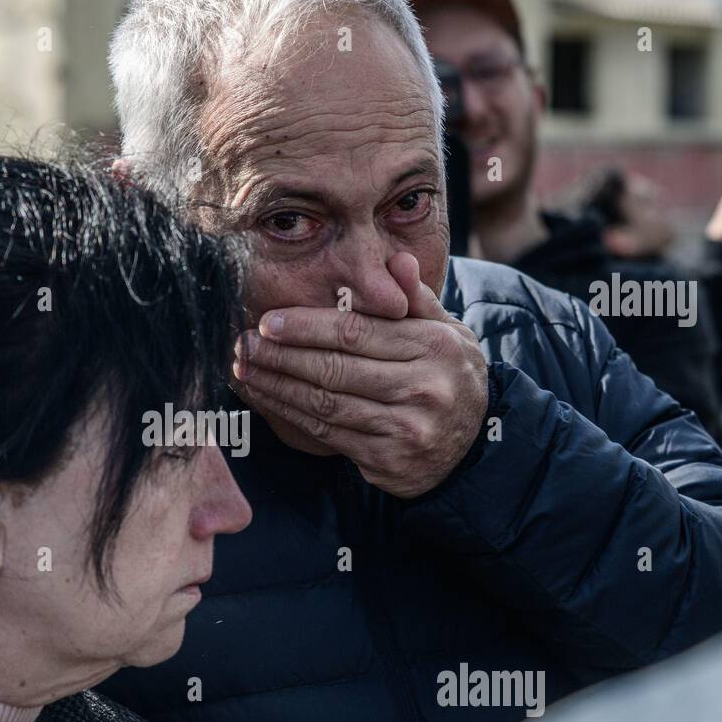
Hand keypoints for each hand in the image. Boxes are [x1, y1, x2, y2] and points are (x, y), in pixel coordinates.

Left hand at [232, 252, 488, 498]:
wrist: (477, 444)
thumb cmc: (450, 375)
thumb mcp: (446, 330)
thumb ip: (415, 298)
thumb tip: (396, 260)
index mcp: (434, 347)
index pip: (358, 333)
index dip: (307, 327)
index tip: (268, 322)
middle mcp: (422, 388)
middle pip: (336, 369)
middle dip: (282, 357)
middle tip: (243, 345)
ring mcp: (405, 428)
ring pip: (326, 405)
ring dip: (278, 387)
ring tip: (246, 370)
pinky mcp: (388, 461)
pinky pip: (329, 435)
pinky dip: (292, 416)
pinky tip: (269, 399)